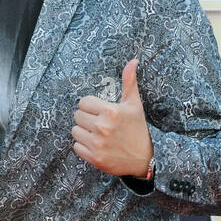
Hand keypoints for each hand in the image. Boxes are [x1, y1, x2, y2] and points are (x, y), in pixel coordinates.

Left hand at [72, 58, 153, 177]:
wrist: (145, 159)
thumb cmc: (138, 129)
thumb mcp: (134, 105)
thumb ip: (129, 82)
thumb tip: (133, 61)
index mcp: (110, 111)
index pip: (83, 102)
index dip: (91, 106)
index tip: (100, 111)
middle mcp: (102, 127)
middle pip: (77, 116)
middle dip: (87, 118)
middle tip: (99, 123)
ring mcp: (97, 144)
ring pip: (75, 131)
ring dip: (84, 132)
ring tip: (98, 134)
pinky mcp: (94, 158)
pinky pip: (76, 146)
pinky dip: (84, 146)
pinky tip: (97, 145)